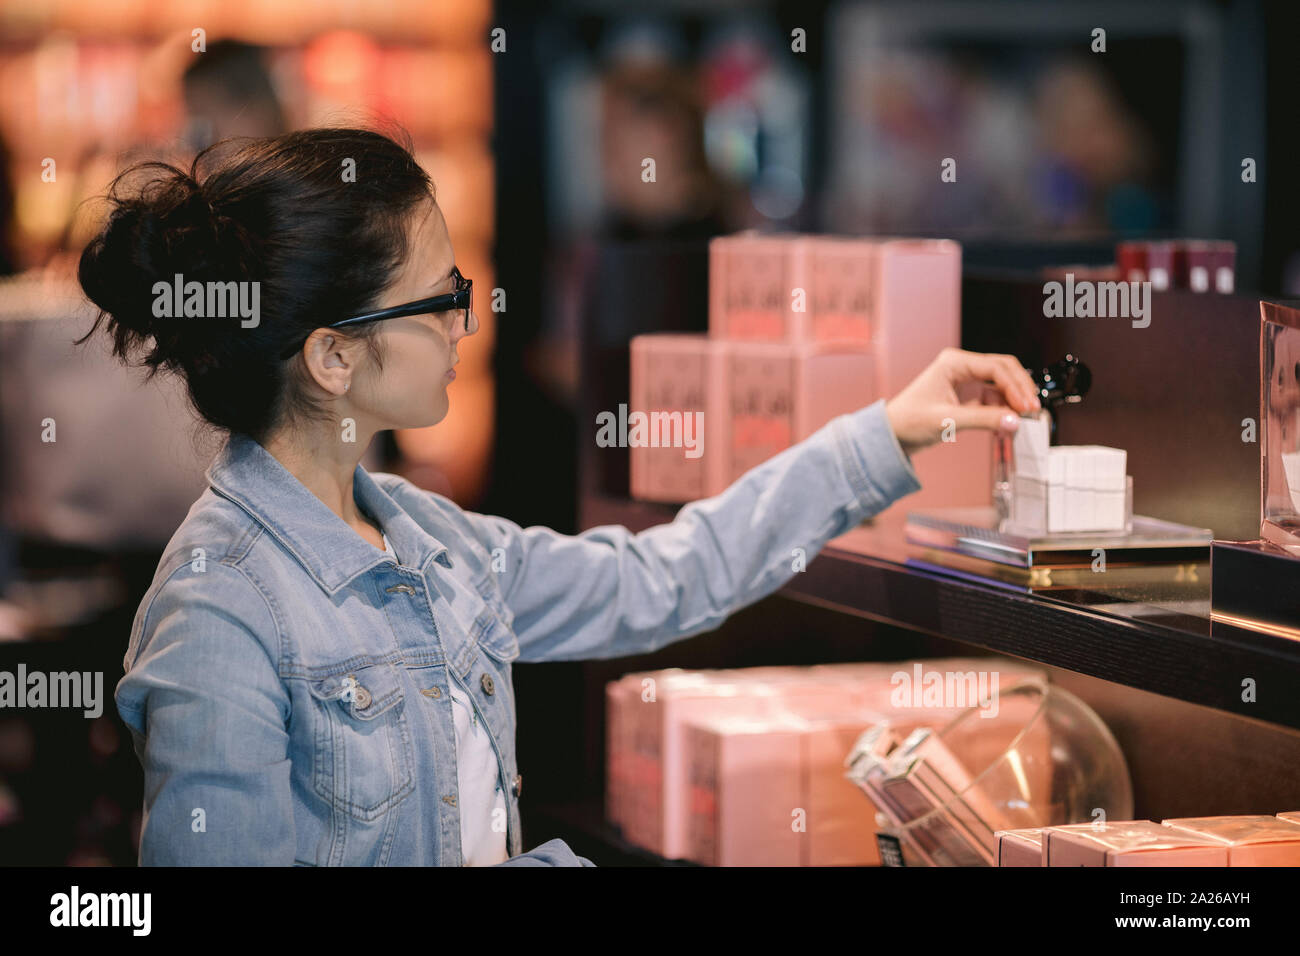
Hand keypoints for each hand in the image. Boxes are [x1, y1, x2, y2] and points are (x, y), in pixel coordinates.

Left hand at [885, 347, 1039, 455]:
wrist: (891, 435)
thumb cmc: (909, 421)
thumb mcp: (948, 420)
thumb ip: (984, 420)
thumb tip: (1015, 422)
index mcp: (954, 363)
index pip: (996, 368)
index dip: (1016, 387)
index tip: (1027, 407)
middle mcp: (961, 367)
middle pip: (1003, 370)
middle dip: (1020, 389)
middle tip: (1033, 410)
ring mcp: (964, 380)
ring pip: (1001, 383)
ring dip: (1013, 399)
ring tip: (1022, 418)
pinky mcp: (966, 395)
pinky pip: (993, 397)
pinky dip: (1003, 408)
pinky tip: (1008, 421)